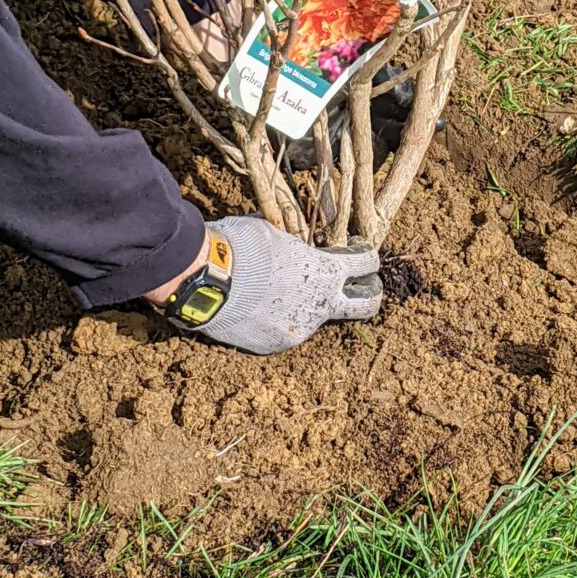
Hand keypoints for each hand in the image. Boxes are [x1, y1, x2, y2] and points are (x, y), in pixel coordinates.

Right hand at [183, 217, 381, 354]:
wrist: (205, 281)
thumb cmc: (240, 247)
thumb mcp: (273, 232)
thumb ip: (293, 243)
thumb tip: (289, 240)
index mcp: (325, 271)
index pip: (367, 264)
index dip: (367, 256)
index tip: (359, 252)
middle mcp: (320, 305)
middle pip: (367, 305)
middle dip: (371, 293)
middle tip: (363, 285)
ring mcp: (299, 329)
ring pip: (317, 318)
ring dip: (311, 305)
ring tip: (282, 292)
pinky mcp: (275, 345)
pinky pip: (285, 331)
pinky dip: (280, 320)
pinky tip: (258, 307)